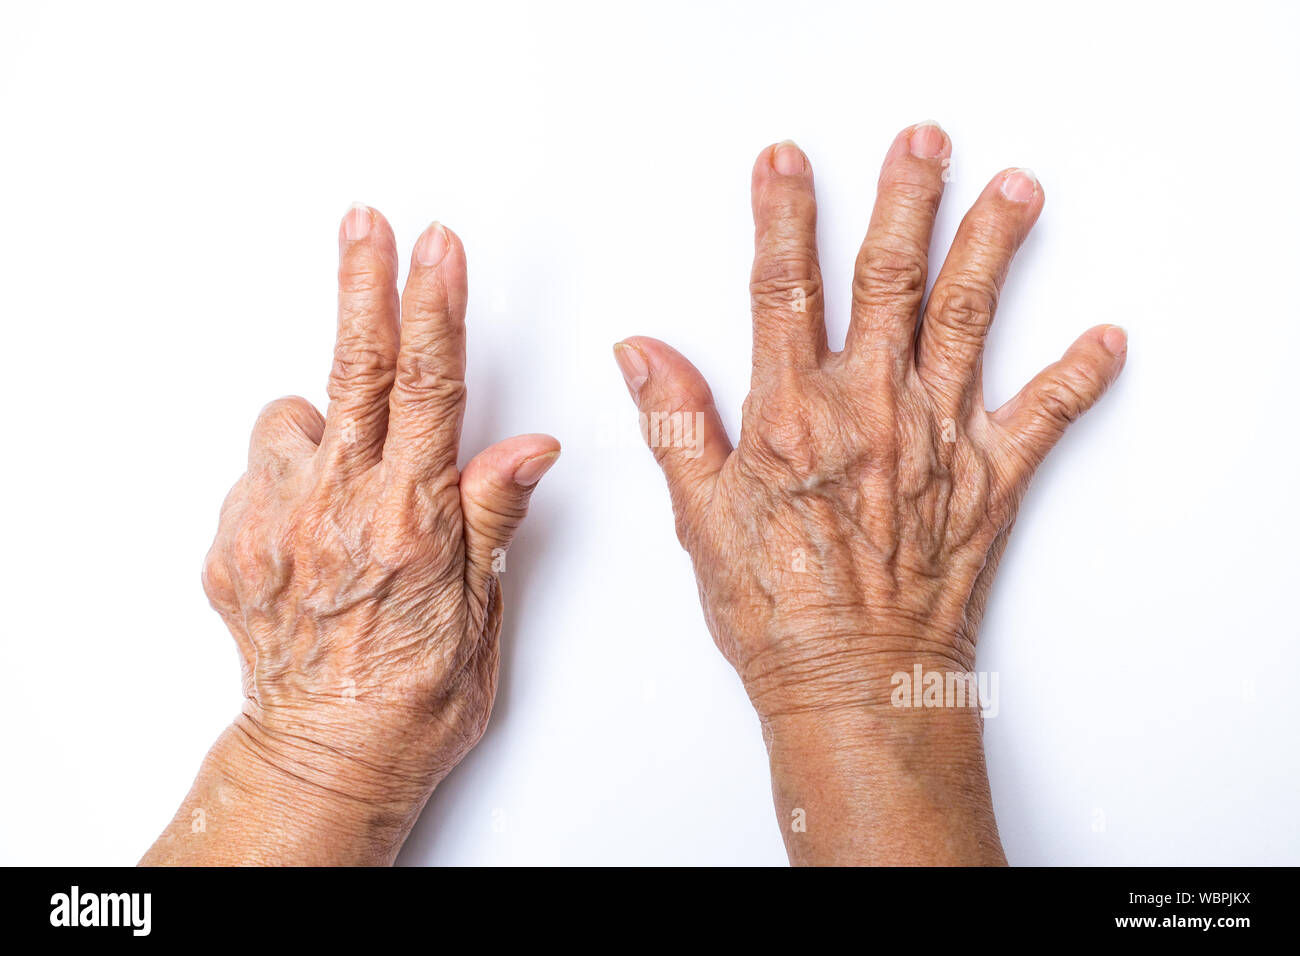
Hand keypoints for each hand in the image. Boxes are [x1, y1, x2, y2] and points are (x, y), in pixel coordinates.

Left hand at [144, 206, 558, 864]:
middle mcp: (336, 513)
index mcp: (411, 522)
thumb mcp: (484, 612)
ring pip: (293, 420)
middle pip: (354, 369)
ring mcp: (274, 528)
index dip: (435, 307)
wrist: (327, 759)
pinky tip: (313, 524)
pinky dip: (287, 477)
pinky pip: (257, 475)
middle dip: (363, 285)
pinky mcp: (230, 548)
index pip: (429, 389)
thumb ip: (493, 514)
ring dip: (323, 419)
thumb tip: (528, 445)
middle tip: (365, 224)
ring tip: (350, 471)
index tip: (438, 247)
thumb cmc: (418, 696)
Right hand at [614, 125, 1124, 863]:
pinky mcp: (990, 482)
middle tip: (923, 142)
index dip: (781, 218)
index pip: (781, 291)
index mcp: (794, 417)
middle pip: (889, 280)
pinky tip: (1104, 339)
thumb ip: (677, 425)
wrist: (858, 688)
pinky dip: (1077, 375)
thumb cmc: (780, 615)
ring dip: (992, 247)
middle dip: (905, 200)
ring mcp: (937, 441)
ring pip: (967, 319)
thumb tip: (642, 353)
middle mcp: (870, 413)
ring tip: (1014, 191)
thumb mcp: (701, 520)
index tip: (784, 163)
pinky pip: (1043, 416)